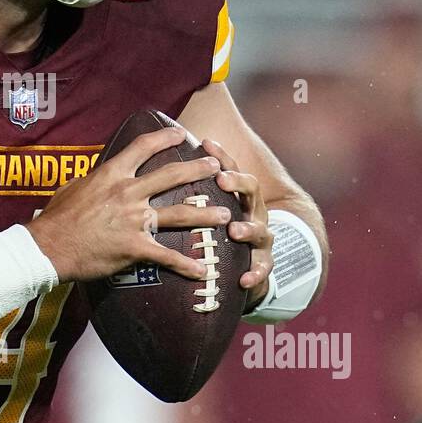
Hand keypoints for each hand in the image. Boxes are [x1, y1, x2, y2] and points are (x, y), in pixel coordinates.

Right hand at [28, 126, 228, 282]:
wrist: (48, 247)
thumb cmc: (56, 218)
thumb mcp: (72, 188)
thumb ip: (93, 180)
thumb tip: (98, 174)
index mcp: (112, 175)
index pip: (143, 148)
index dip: (165, 137)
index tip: (181, 133)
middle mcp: (128, 193)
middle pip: (172, 176)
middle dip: (198, 170)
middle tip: (216, 166)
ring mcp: (135, 220)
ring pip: (180, 214)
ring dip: (206, 214)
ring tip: (225, 214)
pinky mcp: (136, 247)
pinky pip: (168, 256)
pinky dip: (187, 265)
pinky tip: (202, 270)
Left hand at [198, 138, 272, 305]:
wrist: (249, 263)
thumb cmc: (222, 228)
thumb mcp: (212, 207)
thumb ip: (193, 191)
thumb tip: (158, 167)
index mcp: (238, 195)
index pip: (231, 168)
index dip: (221, 155)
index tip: (206, 143)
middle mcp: (253, 210)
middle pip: (252, 190)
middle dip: (238, 183)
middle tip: (221, 179)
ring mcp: (261, 236)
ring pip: (260, 229)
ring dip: (248, 229)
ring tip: (234, 231)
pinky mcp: (263, 262)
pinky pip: (262, 268)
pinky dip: (255, 273)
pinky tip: (244, 279)